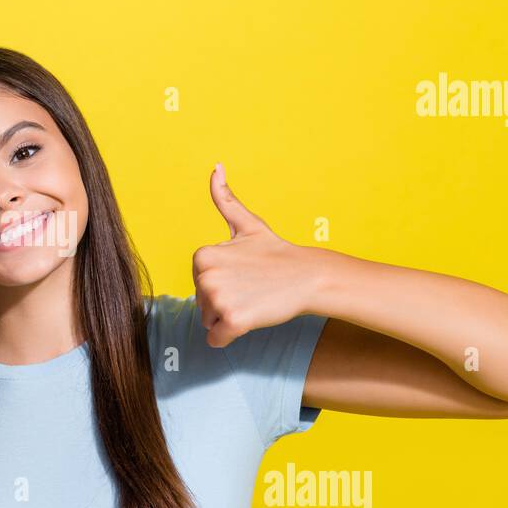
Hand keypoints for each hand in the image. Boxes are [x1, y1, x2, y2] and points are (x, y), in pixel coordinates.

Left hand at [192, 164, 319, 347]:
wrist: (308, 276)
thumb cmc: (276, 253)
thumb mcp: (247, 224)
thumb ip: (225, 199)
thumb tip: (216, 167)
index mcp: (202, 256)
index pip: (199, 285)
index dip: (222, 284)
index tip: (243, 275)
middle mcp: (205, 276)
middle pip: (202, 305)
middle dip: (224, 302)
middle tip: (251, 288)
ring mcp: (218, 299)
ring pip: (209, 322)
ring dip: (230, 317)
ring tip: (253, 300)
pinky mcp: (232, 320)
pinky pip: (217, 339)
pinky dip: (231, 336)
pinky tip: (251, 318)